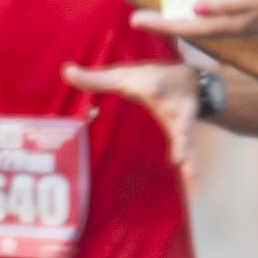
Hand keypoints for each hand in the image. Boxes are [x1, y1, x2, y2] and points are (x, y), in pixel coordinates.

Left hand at [64, 61, 198, 170]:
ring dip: (188, 156)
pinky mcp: (185, 136)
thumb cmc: (148, 79)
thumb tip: (66, 71)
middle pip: (177, 118)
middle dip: (179, 132)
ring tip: (190, 174)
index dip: (154, 86)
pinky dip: (190, 168)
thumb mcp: (122, 76)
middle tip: (180, 152)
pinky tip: (192, 186)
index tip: (155, 89)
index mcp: (156, 86)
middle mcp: (172, 106)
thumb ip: (95, 78)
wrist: (188, 79)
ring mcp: (182, 122)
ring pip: (187, 139)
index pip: (153, 85)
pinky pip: (189, 152)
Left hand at [135, 0, 257, 41]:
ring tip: (161, 7)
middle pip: (193, 27)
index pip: (189, 28)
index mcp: (235, 23)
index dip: (162, 24)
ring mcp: (247, 18)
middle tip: (138, 16)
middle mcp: (238, 25)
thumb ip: (231, 1)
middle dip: (166, 22)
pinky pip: (222, 10)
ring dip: (183, 15)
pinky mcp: (257, 7)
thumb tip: (196, 9)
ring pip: (206, 20)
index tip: (134, 20)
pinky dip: (204, 6)